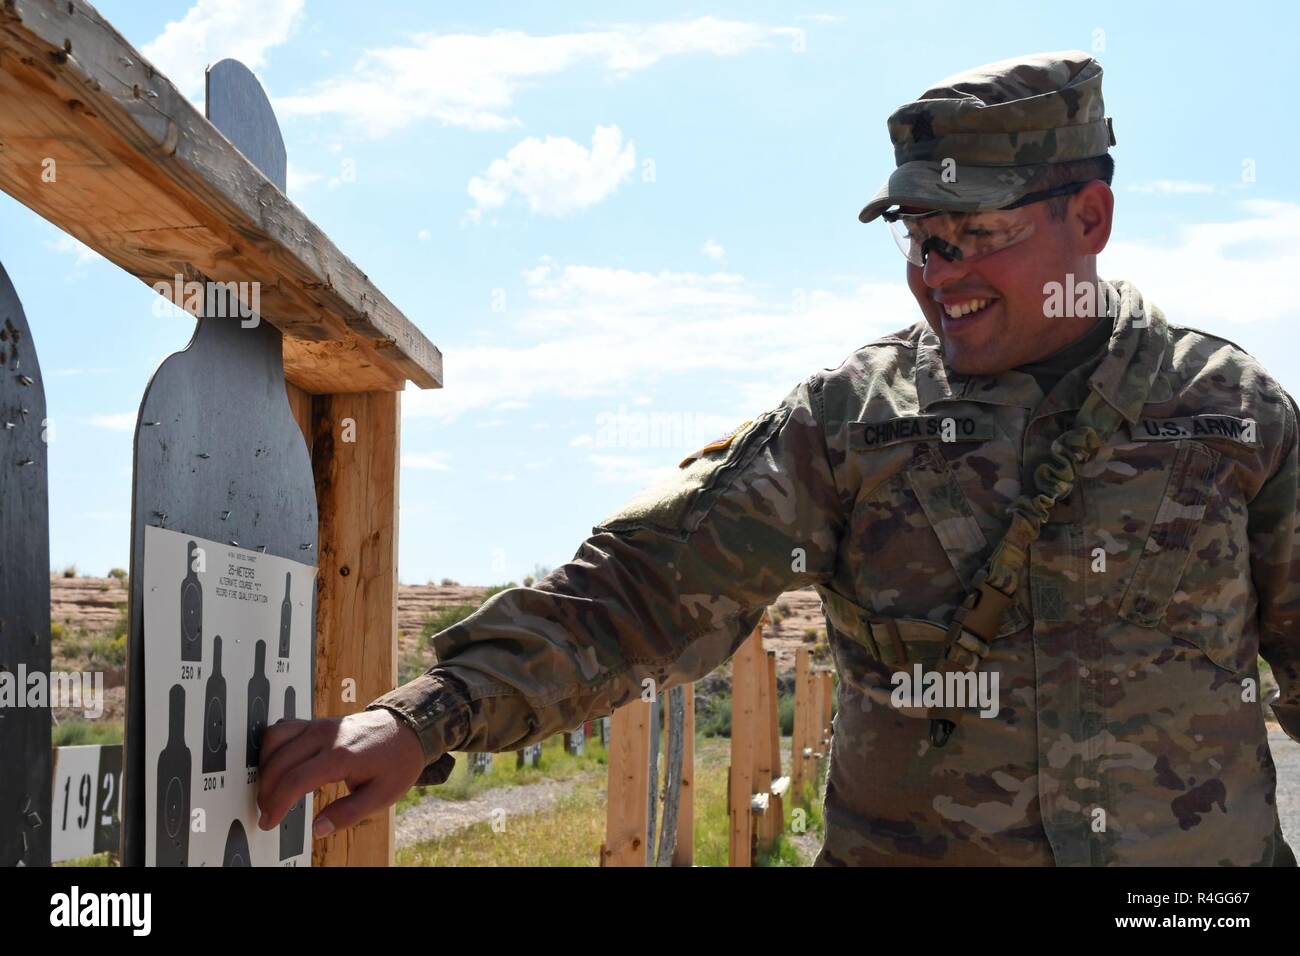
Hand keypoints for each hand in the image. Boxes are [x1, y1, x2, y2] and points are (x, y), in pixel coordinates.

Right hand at [256, 708, 427, 837]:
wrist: (408, 729)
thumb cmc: (397, 761)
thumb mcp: (382, 795)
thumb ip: (349, 813)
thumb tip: (318, 829)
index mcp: (342, 755)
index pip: (296, 780)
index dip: (276, 804)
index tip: (268, 822)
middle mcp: (326, 735)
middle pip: (279, 763)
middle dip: (266, 792)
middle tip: (267, 813)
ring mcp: (319, 725)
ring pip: (274, 740)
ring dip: (263, 767)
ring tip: (268, 792)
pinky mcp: (316, 721)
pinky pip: (282, 728)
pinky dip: (269, 747)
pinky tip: (273, 766)